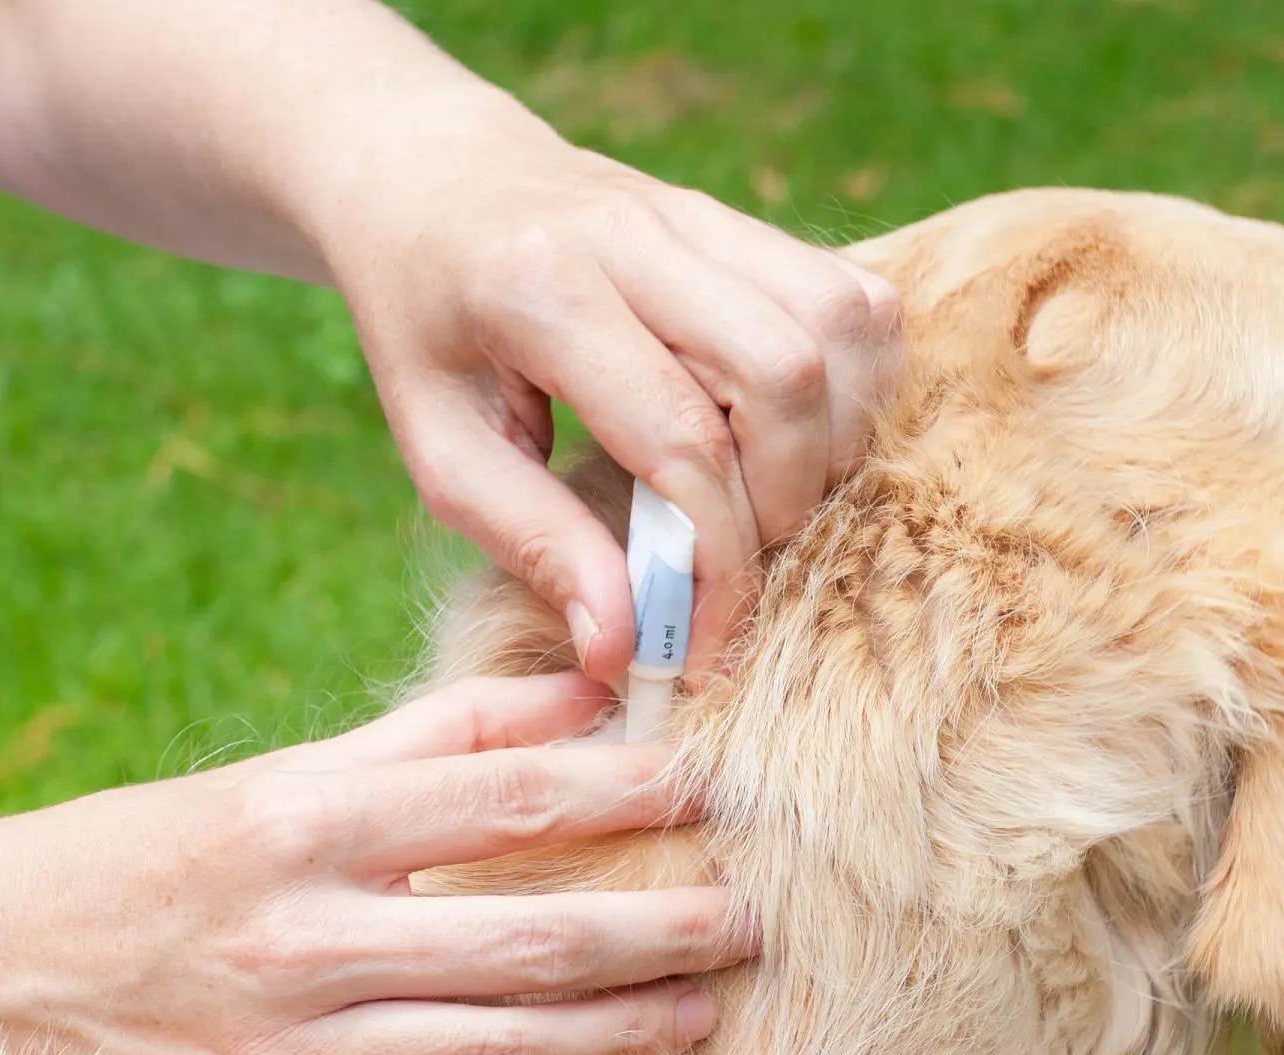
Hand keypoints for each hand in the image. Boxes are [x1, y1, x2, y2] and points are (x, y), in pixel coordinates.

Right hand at [0, 674, 750, 1054]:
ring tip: (705, 1005)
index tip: (709, 788)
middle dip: (660, 928)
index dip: (626, 790)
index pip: (507, 798)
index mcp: (304, 824)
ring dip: (622, 1030)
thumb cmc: (144, 864)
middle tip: (749, 918)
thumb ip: (429, 735)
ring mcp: (285, 1054)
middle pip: (528, 937)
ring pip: (500, 1050)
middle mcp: (303, 939)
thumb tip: (576, 690)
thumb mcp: (274, 778)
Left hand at [309, 95, 902, 680]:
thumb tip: (623, 647)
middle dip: (785, 499)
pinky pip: (855, 300)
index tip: (700, 640)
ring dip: (833, 440)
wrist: (432, 179)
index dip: (714, 561)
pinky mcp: (747, 220)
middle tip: (737, 558)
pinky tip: (800, 437)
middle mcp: (635, 233)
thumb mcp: (441, 450)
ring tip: (772, 499)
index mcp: (539, 288)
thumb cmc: (428, 330)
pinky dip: (855, 386)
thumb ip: (534, 544)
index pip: (681, 438)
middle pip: (785, 372)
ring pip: (841, 325)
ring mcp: (703, 213)